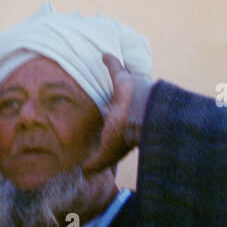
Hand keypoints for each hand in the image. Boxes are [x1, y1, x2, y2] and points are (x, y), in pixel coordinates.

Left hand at [80, 53, 153, 175]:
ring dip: (112, 81)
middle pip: (115, 105)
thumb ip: (96, 163)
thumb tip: (83, 172)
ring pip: (116, 87)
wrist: (142, 114)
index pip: (113, 127)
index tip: (102, 127)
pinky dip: (110, 61)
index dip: (109, 128)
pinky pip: (116, 68)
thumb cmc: (125, 135)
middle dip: (111, 103)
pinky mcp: (124, 80)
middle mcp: (125, 110)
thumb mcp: (107, 154)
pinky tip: (104, 55)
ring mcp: (126, 94)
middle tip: (102, 100)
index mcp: (122, 127)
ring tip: (102, 75)